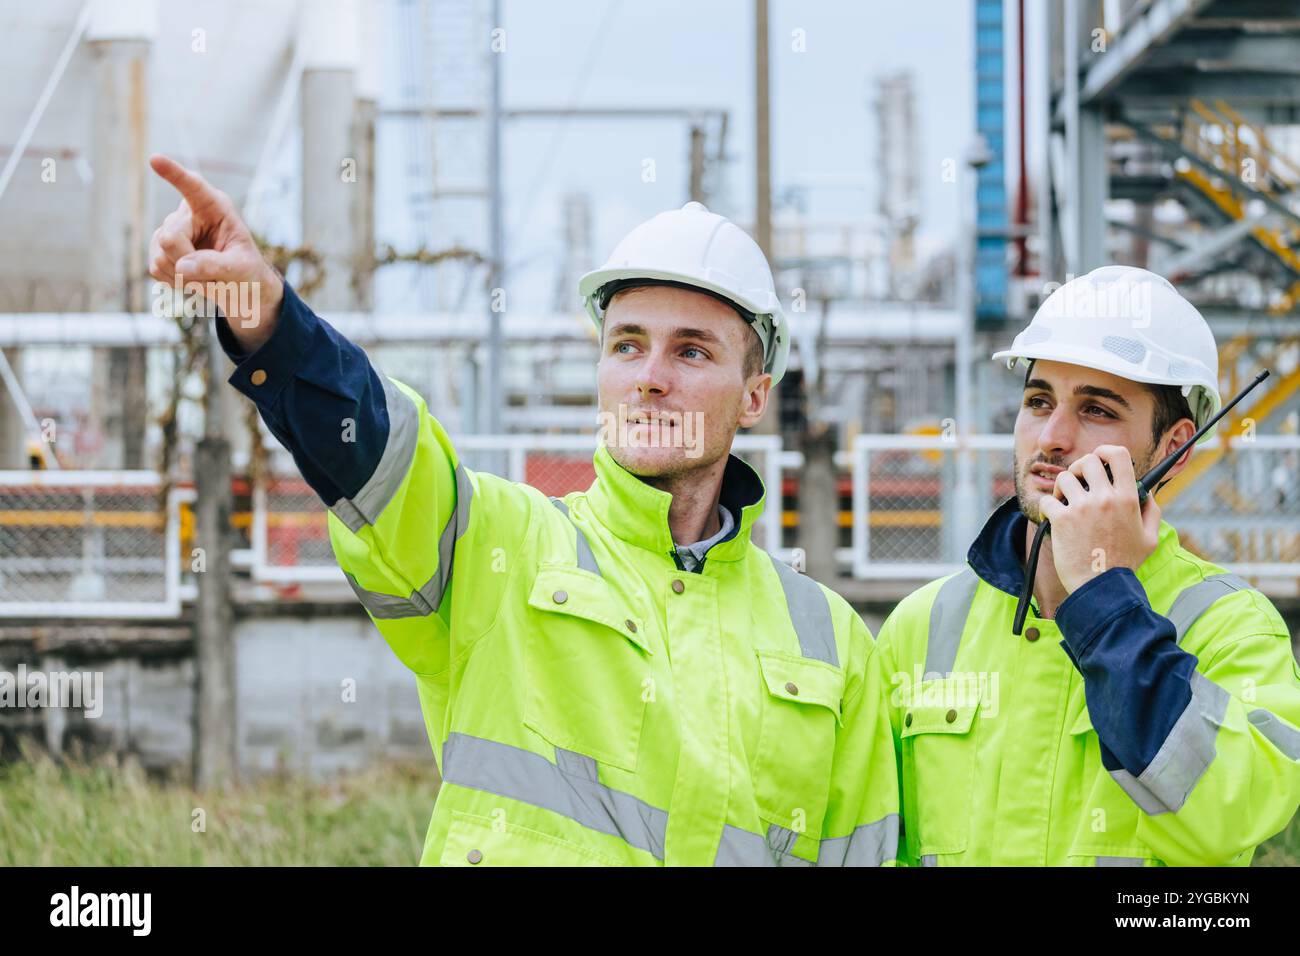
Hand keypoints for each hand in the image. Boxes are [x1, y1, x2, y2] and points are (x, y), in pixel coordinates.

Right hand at [147, 154, 282, 350]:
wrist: (238, 287)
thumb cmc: (246, 271)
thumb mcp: (243, 269)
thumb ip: (217, 266)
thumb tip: (182, 266)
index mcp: (214, 207)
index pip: (193, 187)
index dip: (174, 174)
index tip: (155, 159)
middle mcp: (188, 214)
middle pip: (170, 238)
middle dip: (189, 263)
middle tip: (215, 276)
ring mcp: (169, 230)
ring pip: (161, 256)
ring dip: (185, 277)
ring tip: (208, 276)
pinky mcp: (158, 250)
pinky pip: (156, 269)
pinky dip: (176, 282)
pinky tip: (192, 278)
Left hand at [1037, 444, 1160, 593]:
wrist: (1102, 587)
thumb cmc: (1124, 564)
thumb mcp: (1150, 538)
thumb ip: (1152, 512)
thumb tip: (1147, 495)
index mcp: (1127, 498)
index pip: (1117, 455)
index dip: (1104, 450)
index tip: (1098, 458)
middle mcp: (1105, 498)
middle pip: (1087, 461)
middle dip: (1079, 469)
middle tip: (1078, 484)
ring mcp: (1082, 508)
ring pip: (1064, 478)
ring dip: (1062, 488)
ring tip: (1064, 502)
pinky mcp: (1062, 520)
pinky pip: (1047, 500)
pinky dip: (1047, 507)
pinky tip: (1053, 517)